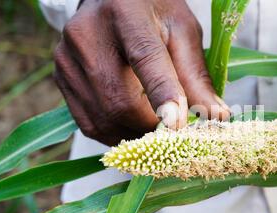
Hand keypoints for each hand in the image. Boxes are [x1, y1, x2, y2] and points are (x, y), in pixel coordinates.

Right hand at [54, 0, 229, 145]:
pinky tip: (134, 128)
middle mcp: (87, 35)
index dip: (162, 95)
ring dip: (136, 136)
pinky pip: (90, 124)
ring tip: (157, 129)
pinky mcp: (61, 78)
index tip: (177, 125)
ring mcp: (68, 59)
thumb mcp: (182, 32)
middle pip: (120, 101)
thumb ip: (196, 75)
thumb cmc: (153, 13)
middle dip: (153, 127)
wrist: (110, 0)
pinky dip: (117, 135)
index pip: (145, 59)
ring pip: (104, 120)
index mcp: (125, 14)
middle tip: (176, 134)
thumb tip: (215, 117)